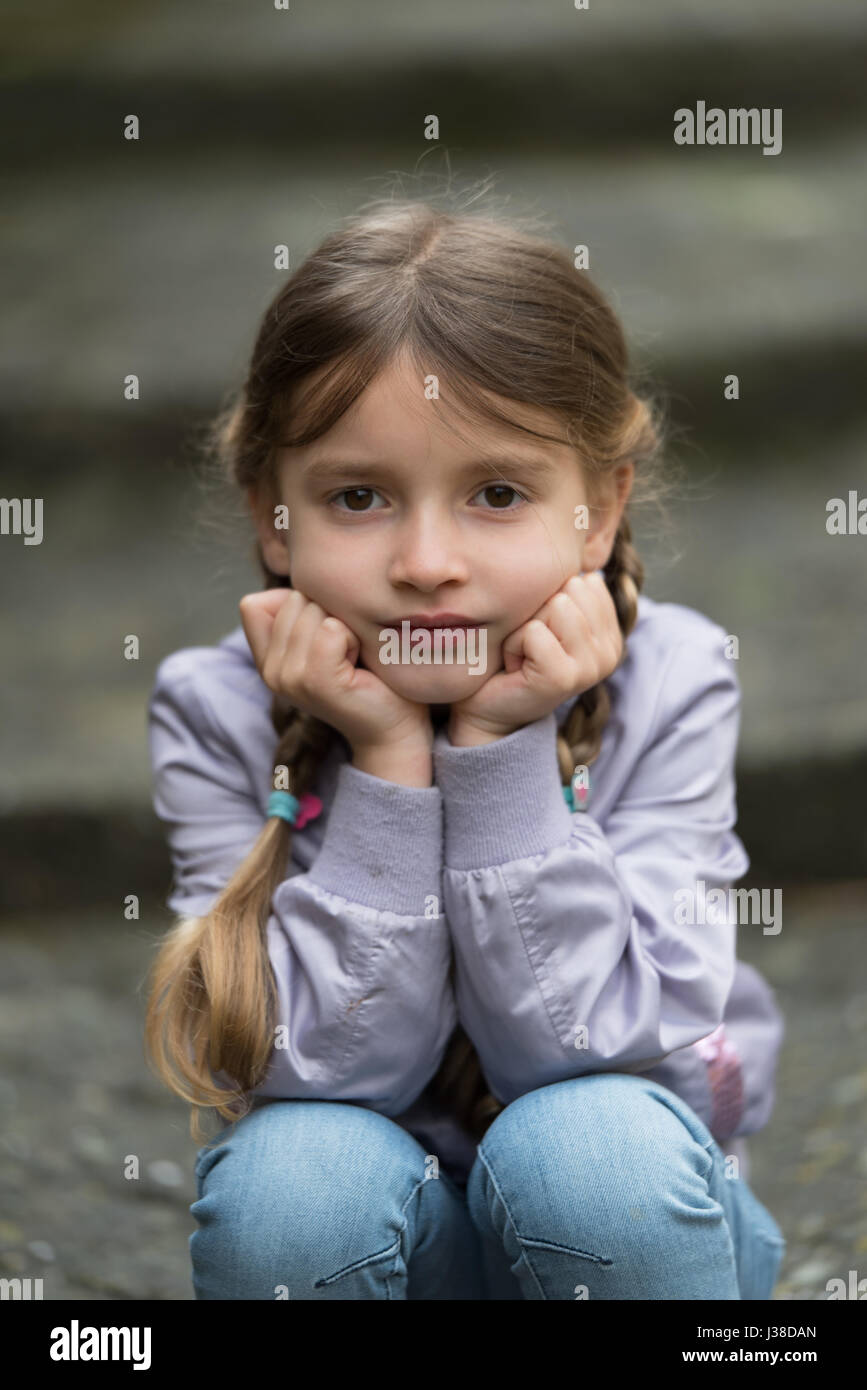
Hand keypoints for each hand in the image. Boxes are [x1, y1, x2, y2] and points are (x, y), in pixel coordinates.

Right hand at [239, 588, 432, 754]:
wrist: (393, 727)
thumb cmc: (367, 676)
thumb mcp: (323, 638)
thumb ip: (297, 614)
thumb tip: (289, 588)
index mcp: (266, 660)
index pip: (253, 604)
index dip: (295, 605)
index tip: (323, 636)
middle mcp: (269, 672)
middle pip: (293, 600)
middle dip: (328, 614)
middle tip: (344, 652)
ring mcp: (290, 679)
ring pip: (312, 611)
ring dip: (344, 627)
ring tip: (351, 658)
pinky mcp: (316, 682)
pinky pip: (332, 630)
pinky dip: (352, 638)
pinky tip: (357, 663)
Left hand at [447, 573, 622, 741]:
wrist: (490, 708)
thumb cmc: (517, 657)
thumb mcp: (548, 618)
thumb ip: (569, 592)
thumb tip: (584, 557)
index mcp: (611, 634)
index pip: (586, 582)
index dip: (552, 600)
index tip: (543, 634)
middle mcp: (610, 652)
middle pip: (571, 590)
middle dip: (539, 611)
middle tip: (531, 645)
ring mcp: (591, 667)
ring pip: (555, 606)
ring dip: (525, 627)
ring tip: (524, 654)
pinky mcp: (563, 678)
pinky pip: (534, 631)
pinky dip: (514, 644)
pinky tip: (516, 666)